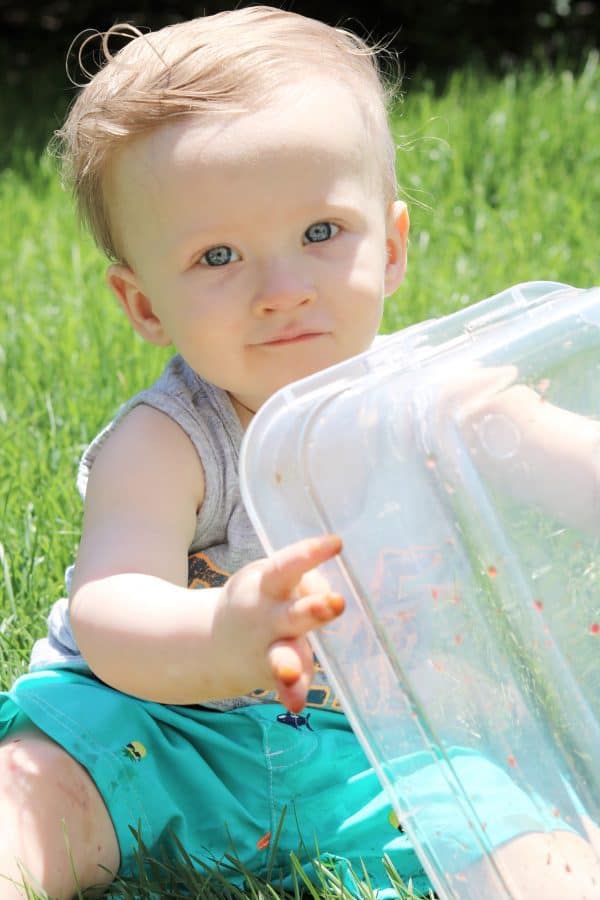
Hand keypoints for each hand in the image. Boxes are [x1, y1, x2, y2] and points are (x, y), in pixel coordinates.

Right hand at [213, 534, 343, 711]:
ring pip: (282, 655)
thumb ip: (305, 584)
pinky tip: (296, 704)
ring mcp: (269, 647)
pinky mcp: (277, 674)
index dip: (311, 553)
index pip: (290, 564)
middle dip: (314, 609)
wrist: (214, 642)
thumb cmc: (261, 599)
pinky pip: (285, 684)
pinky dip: (290, 693)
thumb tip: (330, 598)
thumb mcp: (271, 578)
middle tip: (337, 603)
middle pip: (293, 612)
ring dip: (289, 664)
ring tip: (292, 674)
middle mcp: (267, 615)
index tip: (336, 543)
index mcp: (265, 583)